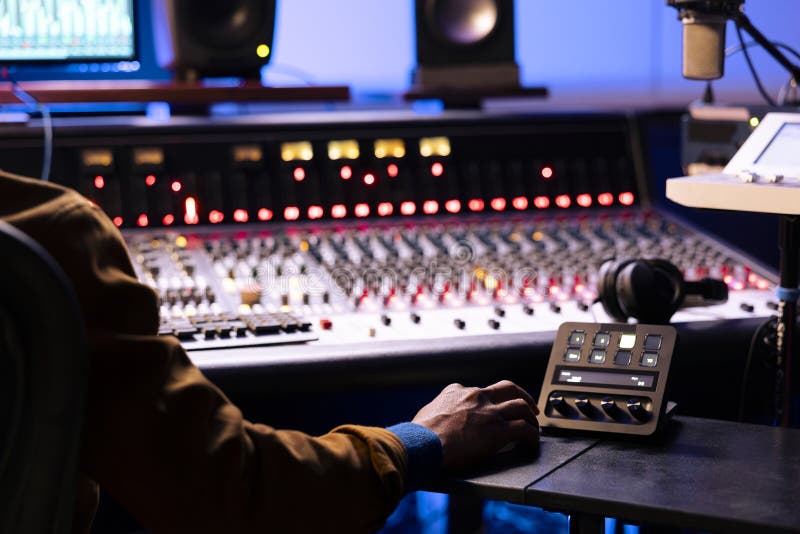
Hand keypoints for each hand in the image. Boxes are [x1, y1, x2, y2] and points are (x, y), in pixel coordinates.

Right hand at [412, 380, 539, 470]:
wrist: (421, 443)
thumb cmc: (419, 434)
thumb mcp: (427, 412)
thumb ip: (438, 410)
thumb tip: (435, 418)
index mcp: (458, 392)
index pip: (480, 390)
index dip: (488, 400)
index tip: (492, 408)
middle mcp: (477, 397)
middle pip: (508, 388)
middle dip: (522, 395)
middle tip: (529, 406)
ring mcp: (489, 413)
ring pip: (521, 406)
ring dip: (531, 416)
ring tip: (534, 425)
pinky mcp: (498, 431)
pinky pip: (524, 430)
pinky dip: (532, 436)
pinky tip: (532, 442)